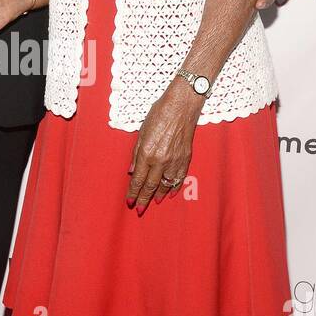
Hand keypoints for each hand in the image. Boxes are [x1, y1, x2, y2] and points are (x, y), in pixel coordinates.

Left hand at [127, 82, 198, 213]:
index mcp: (147, 153)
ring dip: (159, 195)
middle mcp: (161, 160)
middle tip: (139, 209)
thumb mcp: (142, 132)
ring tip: (154, 202)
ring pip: (165, 185)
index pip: (138, 179)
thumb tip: (133, 170)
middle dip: (144, 199)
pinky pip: (179, 178)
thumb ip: (136, 153)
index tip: (129, 201)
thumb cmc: (160, 113)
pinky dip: (174, 187)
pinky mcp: (186, 158)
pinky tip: (170, 193)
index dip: (133, 191)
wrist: (182, 105)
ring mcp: (175, 160)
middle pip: (150, 186)